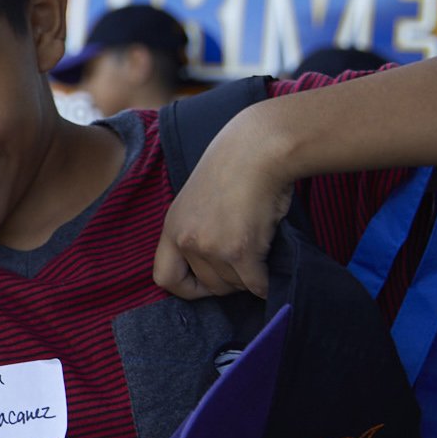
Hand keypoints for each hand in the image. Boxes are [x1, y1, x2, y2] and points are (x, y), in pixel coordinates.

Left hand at [153, 108, 292, 298]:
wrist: (259, 149)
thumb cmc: (236, 168)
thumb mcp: (198, 201)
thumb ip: (197, 232)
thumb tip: (215, 268)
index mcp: (172, 228)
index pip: (164, 279)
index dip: (187, 288)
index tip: (207, 282)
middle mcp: (186, 240)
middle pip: (208, 285)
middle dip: (229, 280)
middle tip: (246, 261)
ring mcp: (211, 247)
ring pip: (233, 286)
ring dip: (249, 277)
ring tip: (259, 250)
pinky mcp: (240, 251)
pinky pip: (255, 284)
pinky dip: (266, 283)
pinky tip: (271, 270)